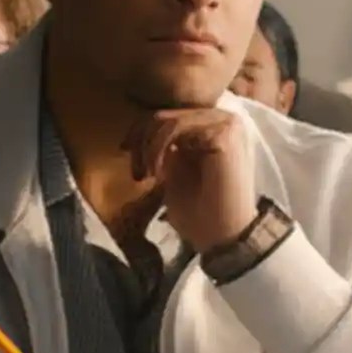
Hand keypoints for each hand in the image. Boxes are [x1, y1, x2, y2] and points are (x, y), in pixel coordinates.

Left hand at [122, 108, 257, 253]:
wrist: (224, 237)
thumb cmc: (200, 211)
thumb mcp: (175, 170)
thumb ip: (167, 146)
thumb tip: (142, 129)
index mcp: (213, 127)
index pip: (168, 116)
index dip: (140, 132)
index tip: (125, 153)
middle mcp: (224, 118)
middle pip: (166, 115)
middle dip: (141, 142)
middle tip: (136, 173)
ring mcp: (227, 123)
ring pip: (169, 120)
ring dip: (148, 149)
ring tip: (146, 176)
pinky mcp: (224, 132)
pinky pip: (177, 127)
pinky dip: (158, 149)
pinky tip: (158, 175)